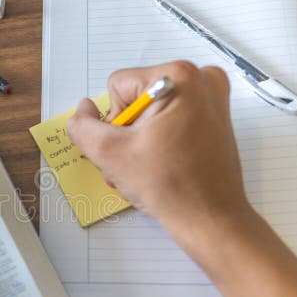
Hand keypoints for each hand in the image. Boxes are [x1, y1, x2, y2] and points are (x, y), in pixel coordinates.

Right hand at [67, 61, 249, 232]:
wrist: (210, 220)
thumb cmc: (173, 188)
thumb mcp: (110, 154)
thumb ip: (83, 127)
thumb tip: (82, 109)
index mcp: (178, 77)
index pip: (117, 87)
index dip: (114, 121)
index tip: (132, 145)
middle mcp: (200, 79)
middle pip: (134, 98)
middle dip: (127, 132)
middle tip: (139, 160)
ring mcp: (211, 98)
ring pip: (150, 111)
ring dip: (140, 140)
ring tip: (150, 165)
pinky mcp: (214, 117)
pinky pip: (169, 118)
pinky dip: (159, 140)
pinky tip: (163, 163)